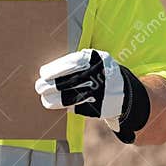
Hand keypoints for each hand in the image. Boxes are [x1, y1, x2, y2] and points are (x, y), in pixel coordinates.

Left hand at [35, 48, 149, 143]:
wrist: (126, 92)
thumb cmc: (102, 73)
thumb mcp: (94, 62)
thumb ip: (77, 63)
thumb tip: (48, 71)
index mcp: (97, 59)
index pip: (71, 63)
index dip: (55, 69)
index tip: (43, 73)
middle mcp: (100, 74)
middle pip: (70, 80)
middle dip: (51, 85)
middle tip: (39, 87)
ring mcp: (102, 91)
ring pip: (73, 96)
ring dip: (55, 99)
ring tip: (44, 99)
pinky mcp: (101, 106)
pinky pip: (79, 106)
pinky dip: (67, 106)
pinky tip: (57, 106)